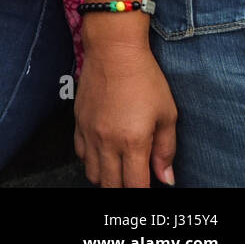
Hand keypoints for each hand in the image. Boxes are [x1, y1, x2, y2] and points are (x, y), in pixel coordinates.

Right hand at [74, 40, 176, 186]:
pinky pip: (80, 153)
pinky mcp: (78, 121)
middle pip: (111, 184)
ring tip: (120, 168)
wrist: (113, 51)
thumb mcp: (167, 114)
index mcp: (133, 142)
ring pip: (92, 173)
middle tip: (135, 179)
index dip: (144, 192)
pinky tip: (104, 152)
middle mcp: (107, 141)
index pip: (135, 185)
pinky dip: (91, 160)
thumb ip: (166, 150)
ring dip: (107, 177)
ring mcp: (89, 132)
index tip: (149, 187)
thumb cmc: (145, 79)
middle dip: (124, 188)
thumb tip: (166, 179)